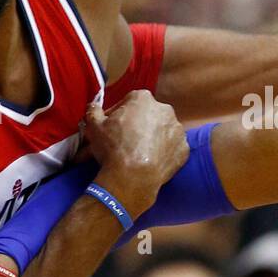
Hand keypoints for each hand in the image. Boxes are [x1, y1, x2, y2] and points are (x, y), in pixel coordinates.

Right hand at [83, 91, 187, 216]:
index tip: (112, 126)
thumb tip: (93, 107)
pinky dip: (164, 152)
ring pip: (162, 131)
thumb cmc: (113, 147)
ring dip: (152, 138)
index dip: (119, 113)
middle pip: (148, 115)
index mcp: (143, 99)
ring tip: (138, 153)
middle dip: (138, 124)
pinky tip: (151, 161)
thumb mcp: (94, 126)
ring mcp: (177, 129)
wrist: (132, 177)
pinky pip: (172, 148)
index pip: (130, 101)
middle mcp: (165, 110)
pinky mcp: (184, 148)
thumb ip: (93, 111)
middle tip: (125, 140)